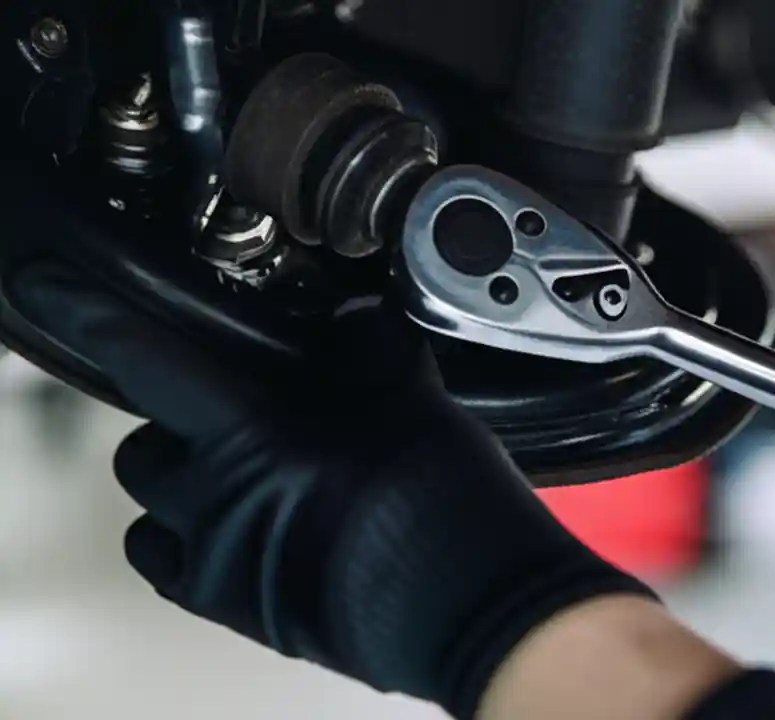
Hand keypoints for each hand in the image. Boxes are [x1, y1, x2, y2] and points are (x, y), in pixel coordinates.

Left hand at [9, 261, 652, 717]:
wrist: (474, 603)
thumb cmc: (448, 508)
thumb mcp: (413, 401)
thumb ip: (368, 349)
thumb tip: (356, 313)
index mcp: (257, 432)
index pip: (145, 359)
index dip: (90, 316)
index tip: (49, 287)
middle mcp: (221, 496)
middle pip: (144, 444)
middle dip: (178, 427)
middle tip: (237, 421)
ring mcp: (221, 555)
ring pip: (153, 505)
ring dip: (183, 483)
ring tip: (247, 479)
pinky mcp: (234, 604)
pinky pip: (171, 563)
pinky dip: (188, 539)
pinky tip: (243, 529)